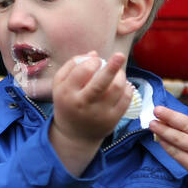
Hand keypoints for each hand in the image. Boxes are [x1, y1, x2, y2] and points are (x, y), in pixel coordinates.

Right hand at [49, 51, 129, 173]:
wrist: (74, 134)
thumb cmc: (68, 102)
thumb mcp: (60, 84)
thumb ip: (72, 65)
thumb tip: (94, 53)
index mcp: (66, 93)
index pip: (82, 71)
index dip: (92, 62)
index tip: (96, 61)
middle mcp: (82, 104)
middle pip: (102, 82)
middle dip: (113, 66)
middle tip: (120, 55)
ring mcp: (98, 113)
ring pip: (117, 88)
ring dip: (120, 75)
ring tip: (118, 73)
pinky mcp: (112, 120)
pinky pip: (125, 99)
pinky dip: (127, 88)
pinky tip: (122, 85)